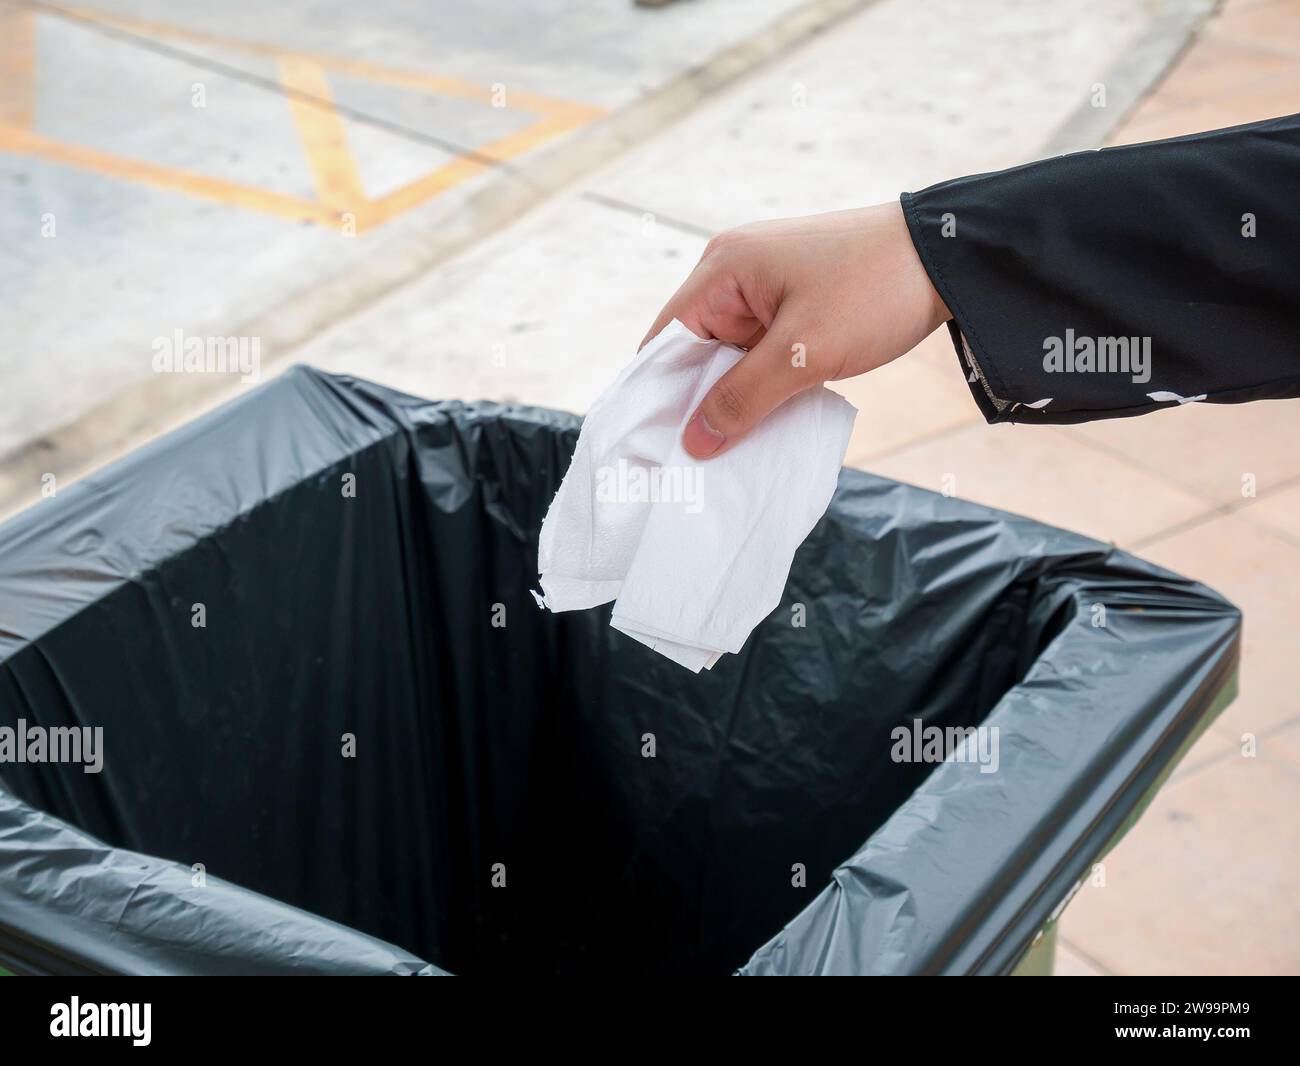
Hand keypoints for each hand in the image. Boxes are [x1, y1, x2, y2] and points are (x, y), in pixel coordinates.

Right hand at [641, 202, 950, 457]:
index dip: (659, 394)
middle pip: (693, 349)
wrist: (952, 257)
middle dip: (698, 400)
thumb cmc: (873, 292)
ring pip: (729, 354)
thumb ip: (743, 398)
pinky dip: (761, 382)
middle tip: (697, 459)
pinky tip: (767, 419)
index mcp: (723, 269)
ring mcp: (764, 285)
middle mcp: (734, 271)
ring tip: (731, 448)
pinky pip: (759, 349)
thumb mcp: (804, 354)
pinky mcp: (792, 300)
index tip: (660, 447)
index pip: (665, 339)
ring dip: (734, 396)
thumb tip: (693, 442)